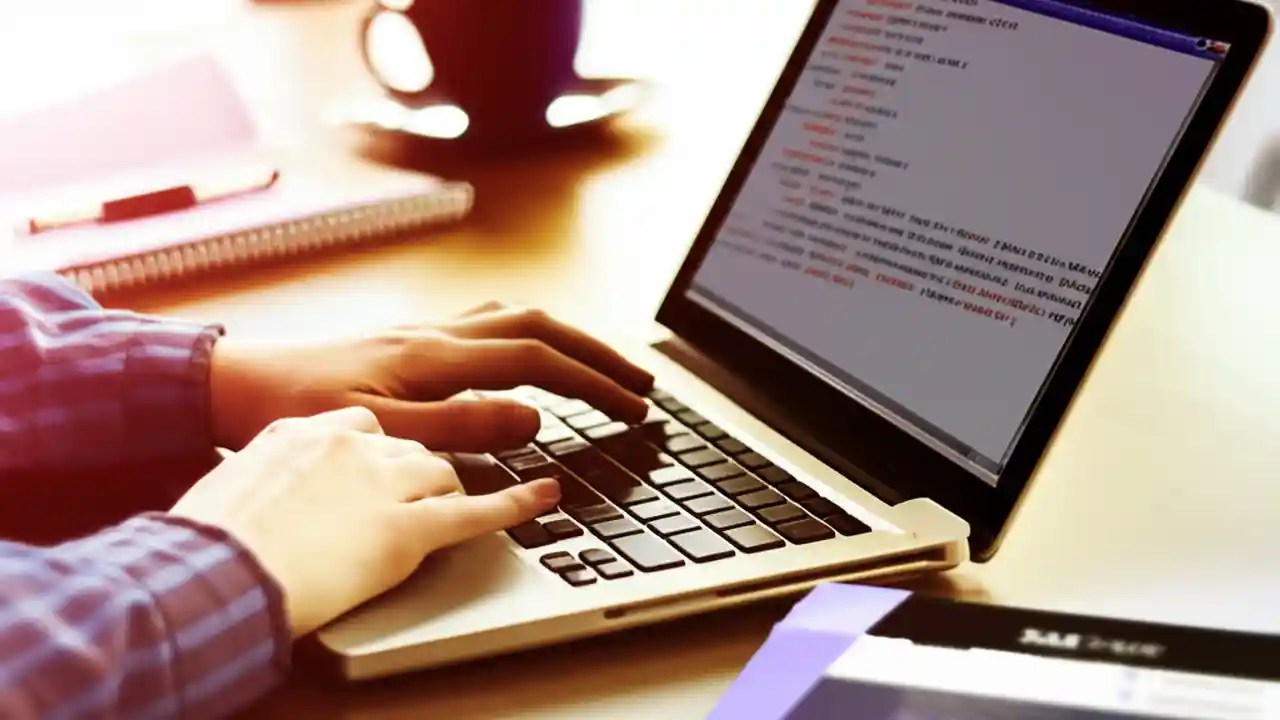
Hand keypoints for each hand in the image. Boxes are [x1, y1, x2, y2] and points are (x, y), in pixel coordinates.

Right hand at [170, 406, 560, 635]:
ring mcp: (384, 482)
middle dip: (426, 459)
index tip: (382, 458)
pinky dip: (517, 504)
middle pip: (412, 441)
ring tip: (446, 506)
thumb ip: (271, 472)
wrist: (210, 568)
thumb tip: (272, 487)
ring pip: (442, 469)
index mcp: (306, 427)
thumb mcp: (236, 482)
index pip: (363, 423)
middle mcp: (353, 441)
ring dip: (448, 488)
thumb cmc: (208, 535)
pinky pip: (475, 511)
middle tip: (427, 479)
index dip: (380, 446)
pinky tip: (545, 495)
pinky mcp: (407, 529)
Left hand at [209, 303, 653, 451]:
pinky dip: (527, 335)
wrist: (234, 381)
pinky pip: (486, 323)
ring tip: (601, 367)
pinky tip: (528, 353)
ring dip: (568, 339)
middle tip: (641, 385)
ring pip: (516, 317)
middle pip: (541, 327)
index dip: (594, 385)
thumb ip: (460, 428)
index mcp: (436, 357)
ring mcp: (422, 332)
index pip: (540, 362)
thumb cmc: (296, 411)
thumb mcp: (380, 433)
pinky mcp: (407, 339)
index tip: (634, 410)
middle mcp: (436, 334)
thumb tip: (533, 421)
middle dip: (599, 355)